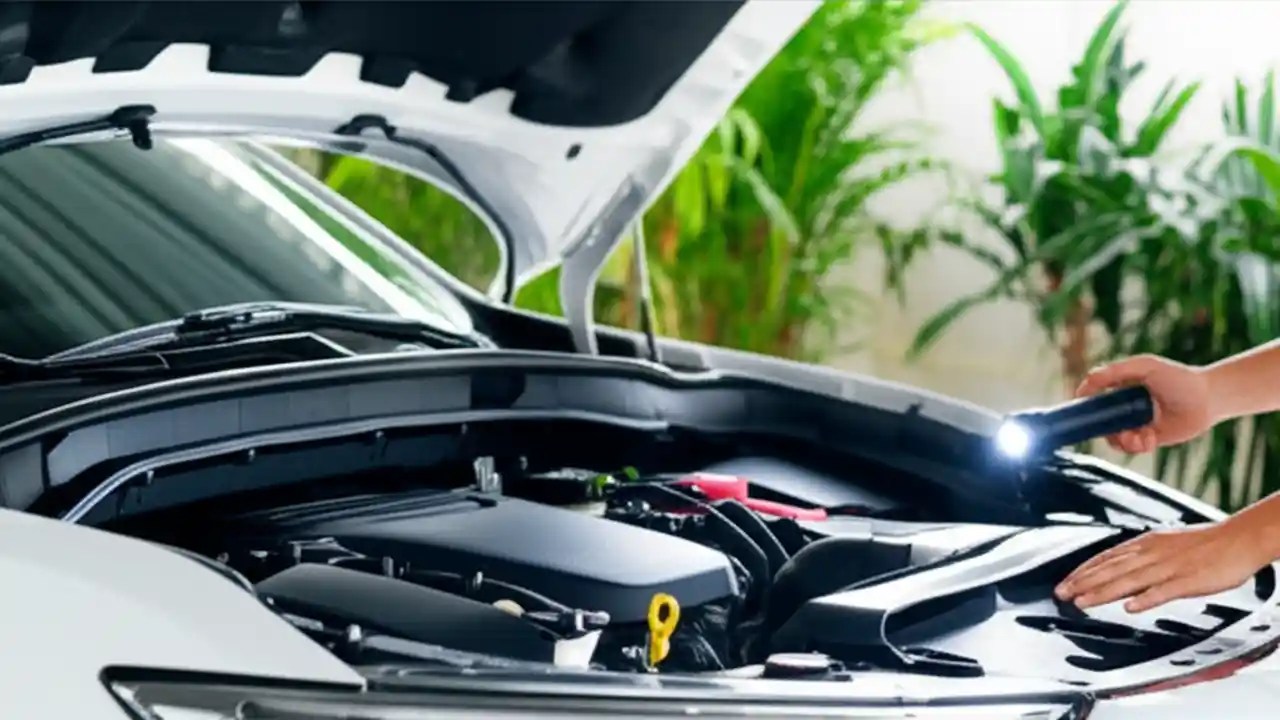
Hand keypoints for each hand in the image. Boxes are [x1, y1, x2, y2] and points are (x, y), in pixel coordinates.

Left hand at [1054, 522, 1267, 612]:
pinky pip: (1165, 591)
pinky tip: (1130, 607)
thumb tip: (1116, 567)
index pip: (1106, 558)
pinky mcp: (1188, 580)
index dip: (1082, 571)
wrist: (1238, 539)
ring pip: (1130, 580)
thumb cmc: (1202, 544)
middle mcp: (1150, 554)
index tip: (1063, 583)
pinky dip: (1147, 598)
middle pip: (1111, 570)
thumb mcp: (1163, 544)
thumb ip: (1139, 556)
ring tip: (1082, 602)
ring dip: (1103, 591)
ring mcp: (1168, 567)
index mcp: (1144, 545)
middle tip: (1060, 594)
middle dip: (1083, 582)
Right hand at [1075, 355, 1213, 453]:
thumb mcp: (1145, 366)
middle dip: (1104, 430)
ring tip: (1137, 437)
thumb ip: (1115, 371)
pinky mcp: (1151, 438)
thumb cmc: (1178, 377)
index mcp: (1121, 387)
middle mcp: (1126, 406)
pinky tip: (1150, 439)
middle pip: (1101, 423)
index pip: (1094, 397)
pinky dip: (1138, 445)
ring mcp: (1138, 423)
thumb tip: (1085, 382)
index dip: (1085, 405)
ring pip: (1116, 438)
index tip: (1081, 412)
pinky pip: (1134, 447)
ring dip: (1122, 441)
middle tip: (1114, 431)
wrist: (1208, 399)